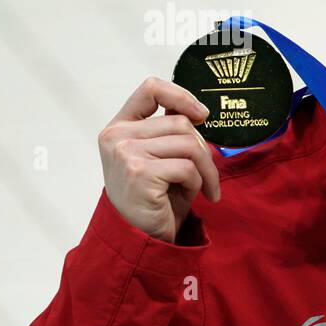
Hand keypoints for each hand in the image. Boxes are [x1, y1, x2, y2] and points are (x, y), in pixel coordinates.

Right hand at [98, 77, 222, 243]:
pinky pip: (187, 167)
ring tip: (202, 188)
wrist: (140, 236)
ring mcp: (125, 153)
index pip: (150, 89)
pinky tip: (191, 197)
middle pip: (181, 124)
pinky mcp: (139, 172)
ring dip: (205, 169)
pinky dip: (198, 183)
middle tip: (207, 175)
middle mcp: (117, 136)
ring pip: (189, 144)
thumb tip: (199, 112)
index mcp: (120, 127)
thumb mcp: (158, 157)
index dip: (181, 96)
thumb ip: (167, 132)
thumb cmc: (155, 197)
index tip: (202, 115)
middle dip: (204, 151)